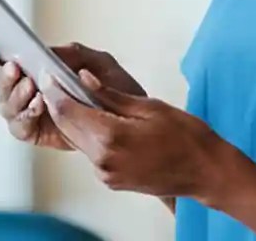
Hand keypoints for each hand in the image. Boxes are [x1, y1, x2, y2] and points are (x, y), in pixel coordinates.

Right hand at [0, 41, 145, 151]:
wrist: (131, 120)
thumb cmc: (114, 89)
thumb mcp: (98, 62)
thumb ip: (73, 54)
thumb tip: (46, 52)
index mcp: (36, 67)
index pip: (3, 59)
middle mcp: (27, 89)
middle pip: (0, 84)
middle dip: (4, 76)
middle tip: (16, 68)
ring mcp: (30, 111)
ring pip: (6, 106)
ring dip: (16, 95)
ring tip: (32, 87)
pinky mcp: (37, 132)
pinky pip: (20, 127)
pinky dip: (26, 115)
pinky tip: (40, 105)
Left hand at [42, 69, 240, 202]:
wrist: (206, 171)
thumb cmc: (186, 137)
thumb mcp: (150, 107)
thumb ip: (111, 95)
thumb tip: (84, 79)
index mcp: (111, 138)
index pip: (68, 111)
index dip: (55, 91)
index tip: (49, 74)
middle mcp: (103, 160)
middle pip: (67, 127)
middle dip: (59, 104)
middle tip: (56, 81)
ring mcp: (106, 174)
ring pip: (78, 140)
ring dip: (74, 120)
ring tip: (77, 97)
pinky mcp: (111, 180)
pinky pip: (92, 153)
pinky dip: (90, 135)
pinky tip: (98, 120)